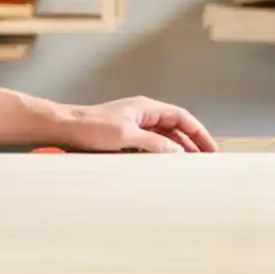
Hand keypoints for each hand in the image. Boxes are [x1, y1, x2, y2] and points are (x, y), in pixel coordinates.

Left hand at [65, 96, 217, 153]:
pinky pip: (149, 144)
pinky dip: (159, 153)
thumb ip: (154, 143)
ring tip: (188, 165)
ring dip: (175, 149)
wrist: (65, 128)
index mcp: (146, 108)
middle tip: (203, 160)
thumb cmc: (90, 126)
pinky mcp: (123, 136)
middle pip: (174, 127)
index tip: (210, 148)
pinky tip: (163, 164)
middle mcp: (142, 114)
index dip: (198, 132)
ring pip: (163, 137)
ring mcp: (133, 124)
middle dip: (190, 142)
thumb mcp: (126, 135)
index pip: (181, 117)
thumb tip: (177, 151)